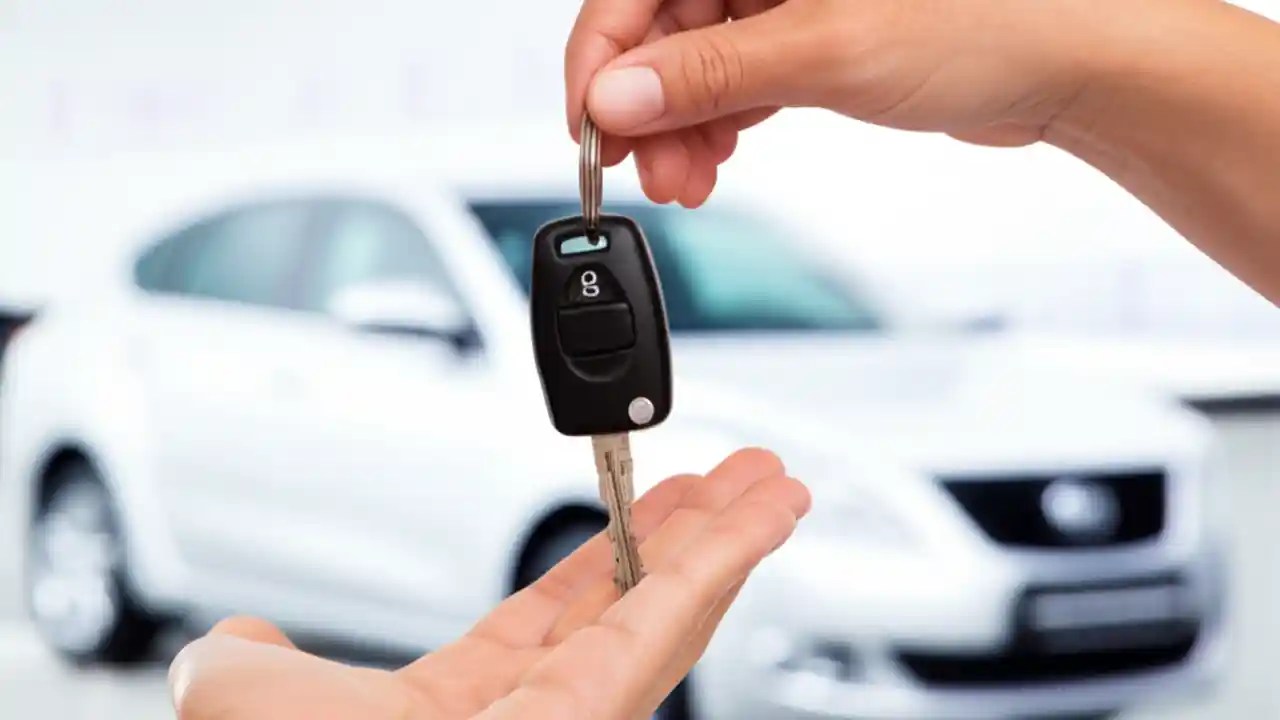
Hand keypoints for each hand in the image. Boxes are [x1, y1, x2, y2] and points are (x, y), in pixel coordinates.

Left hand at [169, 448, 809, 719]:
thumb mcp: (239, 697)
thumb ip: (249, 657)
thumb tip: (241, 636)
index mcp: (459, 711)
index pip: (556, 618)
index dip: (605, 557)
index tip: (640, 512)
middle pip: (632, 609)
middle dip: (687, 542)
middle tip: (733, 486)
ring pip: (668, 615)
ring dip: (727, 545)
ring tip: (771, 487)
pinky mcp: (602, 711)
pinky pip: (671, 623)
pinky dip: (724, 562)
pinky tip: (760, 515)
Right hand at [566, 0, 1106, 206]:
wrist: (1075, 62)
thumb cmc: (989, 19)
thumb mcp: (825, 50)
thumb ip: (709, 75)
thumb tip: (618, 95)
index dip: (601, 56)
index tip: (591, 125)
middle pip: (662, 26)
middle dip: (646, 105)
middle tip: (647, 170)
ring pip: (698, 59)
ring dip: (681, 125)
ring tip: (688, 180)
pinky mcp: (814, 33)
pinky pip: (739, 77)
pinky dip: (720, 123)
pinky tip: (713, 161)